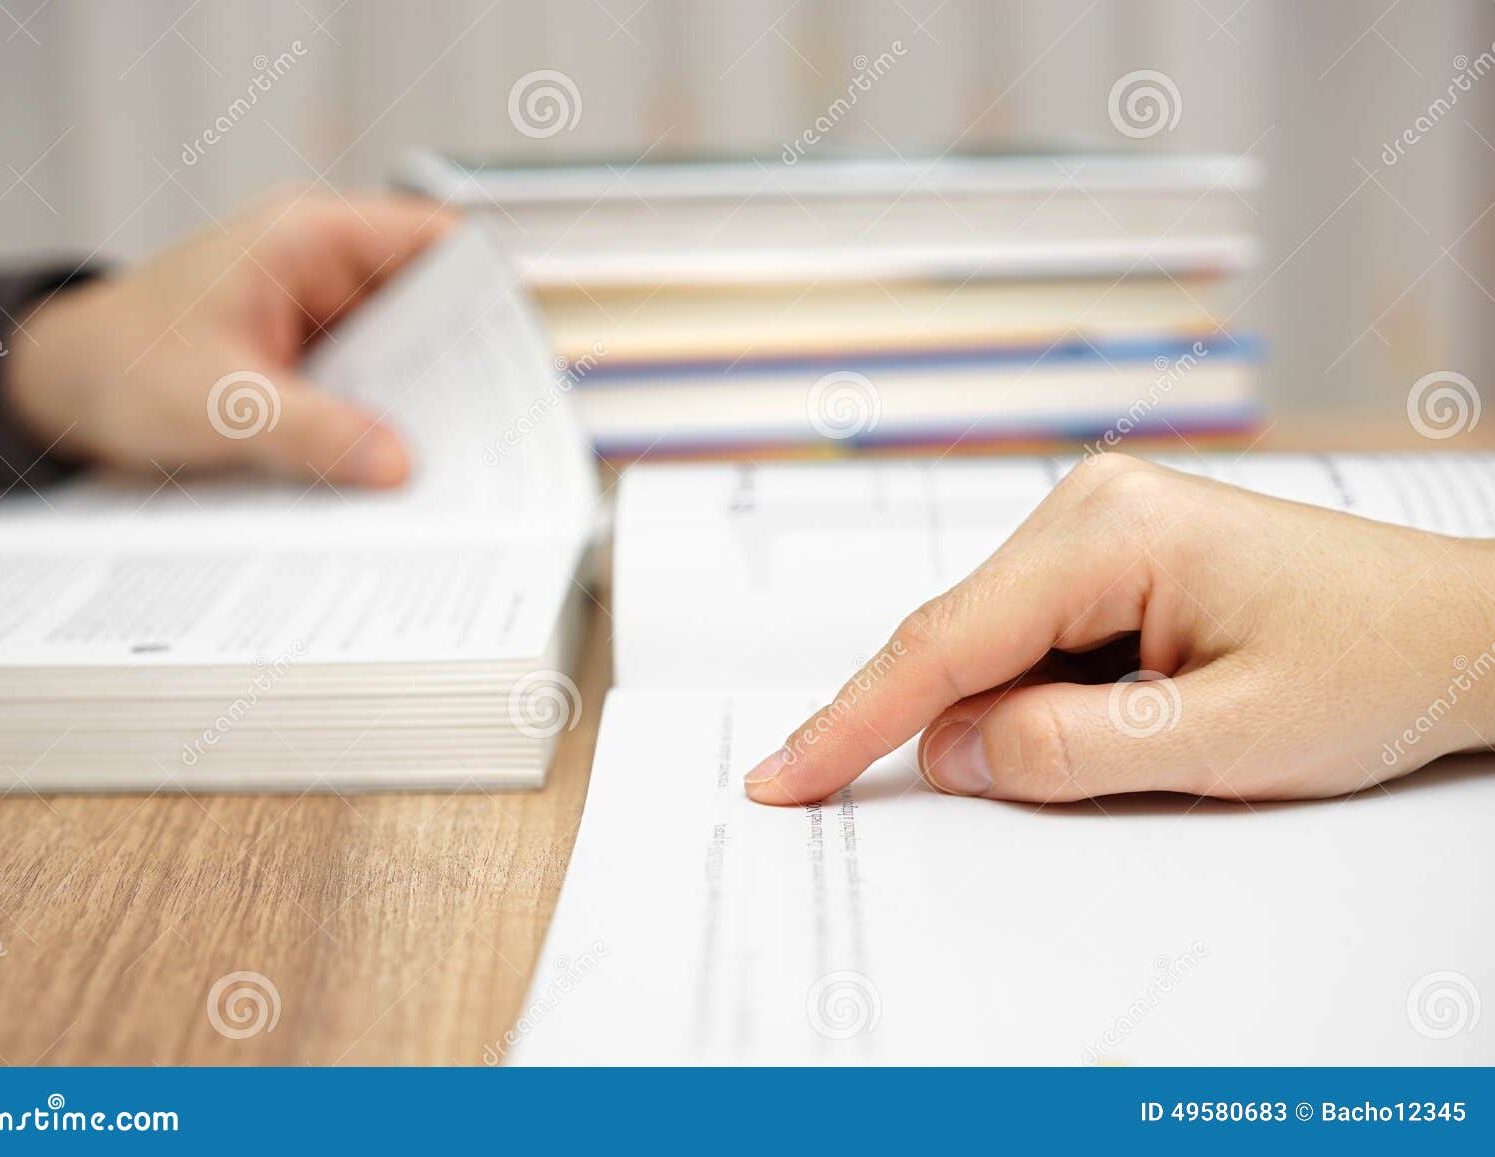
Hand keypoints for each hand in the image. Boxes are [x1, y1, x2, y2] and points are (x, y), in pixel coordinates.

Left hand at [3, 189, 454, 485]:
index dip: (484, 288)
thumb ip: (312, 433)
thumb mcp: (219, 404)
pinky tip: (402, 464)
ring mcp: (318, 315)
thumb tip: (399, 466)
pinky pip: (370, 386)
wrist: (58, 390)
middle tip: (494, 426)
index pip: (431, 238)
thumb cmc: (119, 366)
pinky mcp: (310, 361)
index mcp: (306, 240)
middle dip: (461, 362)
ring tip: (457, 455)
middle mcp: (322, 269)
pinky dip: (386, 420)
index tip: (519, 351)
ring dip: (423, 400)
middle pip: (429, 304)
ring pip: (404, 352)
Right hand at [744, 453, 1494, 804]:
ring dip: (1015, 720)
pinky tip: (1124, 725)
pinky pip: (1034, 644)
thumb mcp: (1222, 741)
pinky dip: (1040, 702)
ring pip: (995, 650)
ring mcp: (1097, 527)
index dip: (852, 721)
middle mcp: (1088, 508)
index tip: (783, 777)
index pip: (943, 642)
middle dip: (951, 731)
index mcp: (1107, 530)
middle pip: (960, 643)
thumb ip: (1068, 751)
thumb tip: (947, 753)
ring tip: (1147, 747)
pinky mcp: (1109, 559)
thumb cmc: (1374, 667)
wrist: (1461, 634)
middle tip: (1018, 790)